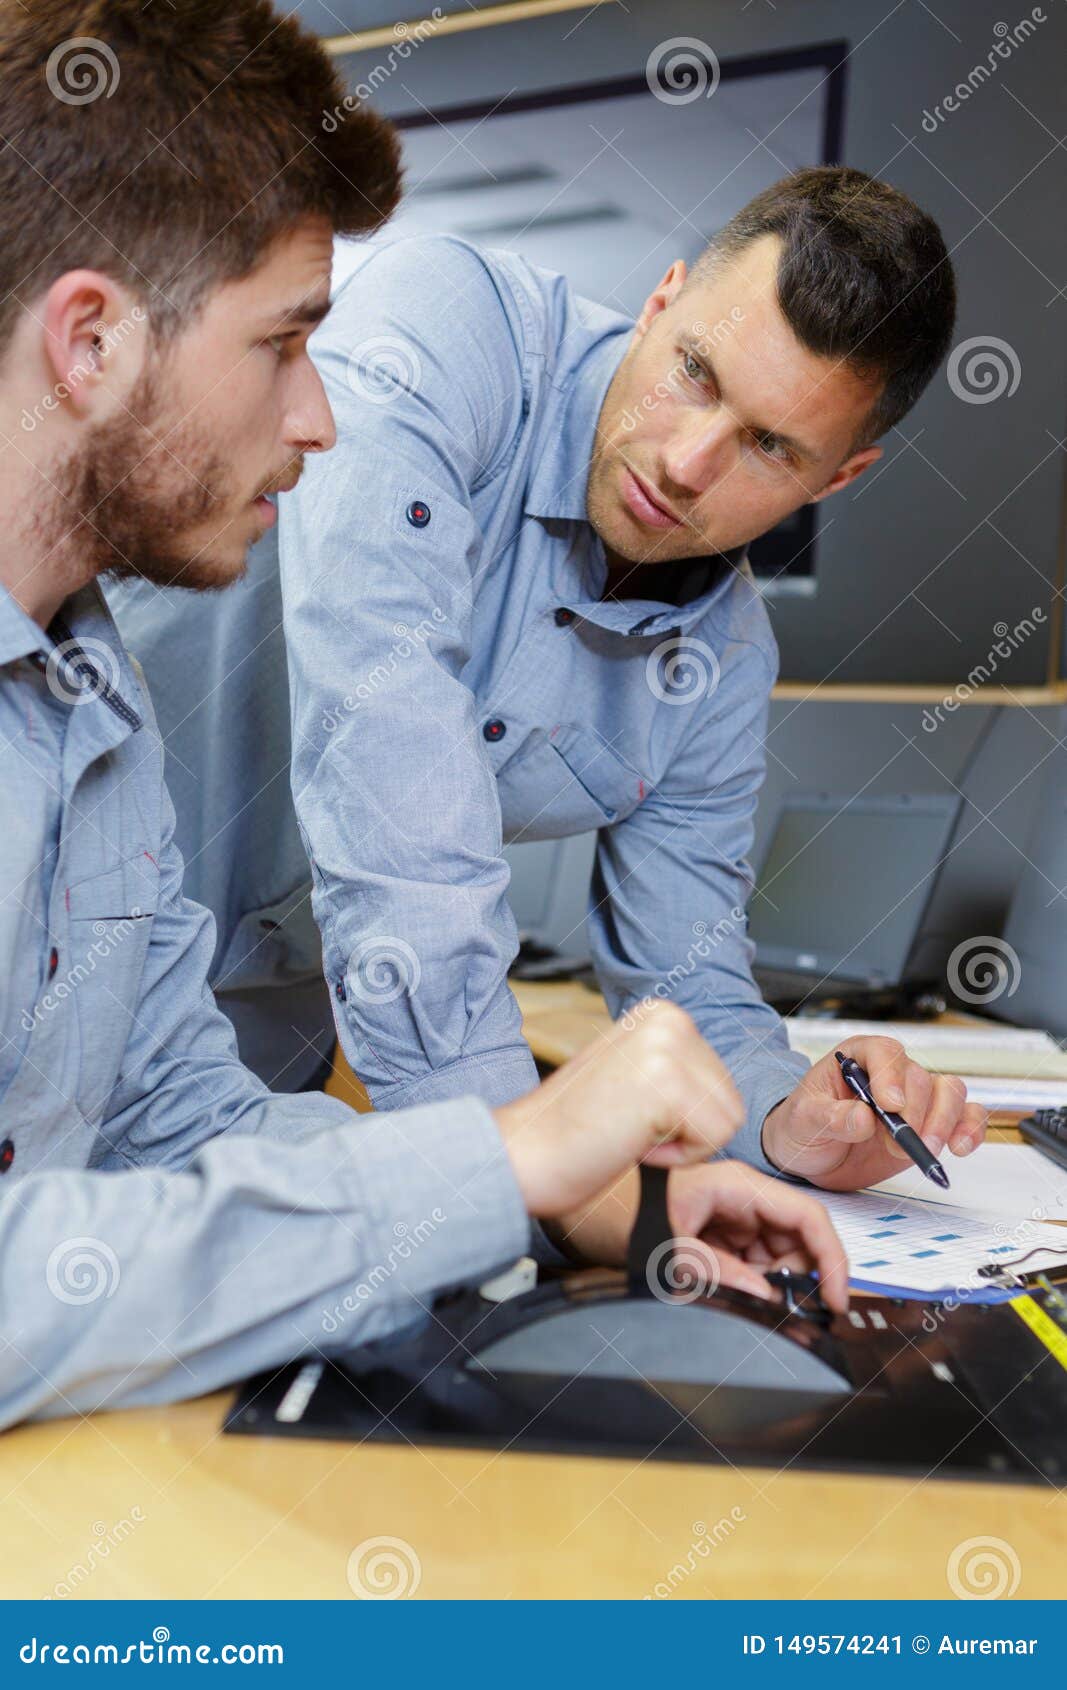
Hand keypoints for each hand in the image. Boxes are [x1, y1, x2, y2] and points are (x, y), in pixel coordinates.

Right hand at [495, 1000, 743, 1218]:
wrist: (525, 1151)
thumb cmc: (573, 1127)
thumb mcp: (632, 1073)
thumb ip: (673, 1066)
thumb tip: (719, 1083)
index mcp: (663, 1012)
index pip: (720, 1082)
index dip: (682, 1117)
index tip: (631, 1112)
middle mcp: (669, 1018)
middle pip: (730, 1099)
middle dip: (687, 1130)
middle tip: (628, 1125)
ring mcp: (668, 1047)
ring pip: (727, 1120)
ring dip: (682, 1145)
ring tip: (629, 1131)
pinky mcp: (668, 1083)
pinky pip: (714, 1140)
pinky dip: (677, 1158)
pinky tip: (631, 1142)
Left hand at [549, 1160, 849, 1312]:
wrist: (577, 1202)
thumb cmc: (613, 1208)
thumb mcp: (668, 1248)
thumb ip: (719, 1274)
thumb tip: (765, 1298)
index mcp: (737, 1185)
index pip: (808, 1216)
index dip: (832, 1258)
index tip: (837, 1297)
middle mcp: (740, 1194)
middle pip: (798, 1236)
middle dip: (800, 1276)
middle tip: (786, 1310)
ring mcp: (730, 1211)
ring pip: (777, 1251)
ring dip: (774, 1281)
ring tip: (749, 1300)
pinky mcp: (718, 1228)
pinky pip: (751, 1257)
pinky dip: (752, 1280)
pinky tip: (734, 1293)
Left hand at [761, 1036, 989, 1189]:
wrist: (811, 1156)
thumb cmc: (802, 1127)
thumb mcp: (804, 1121)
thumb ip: (830, 1117)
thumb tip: (861, 1117)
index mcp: (856, 1058)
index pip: (883, 1051)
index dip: (890, 1075)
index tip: (889, 1105)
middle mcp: (890, 1073)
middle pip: (919, 1077)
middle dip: (915, 1112)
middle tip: (899, 1143)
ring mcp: (913, 1099)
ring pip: (949, 1092)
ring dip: (944, 1121)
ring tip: (925, 1149)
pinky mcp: (929, 1124)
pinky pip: (963, 1117)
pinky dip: (969, 1130)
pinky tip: (960, 1147)